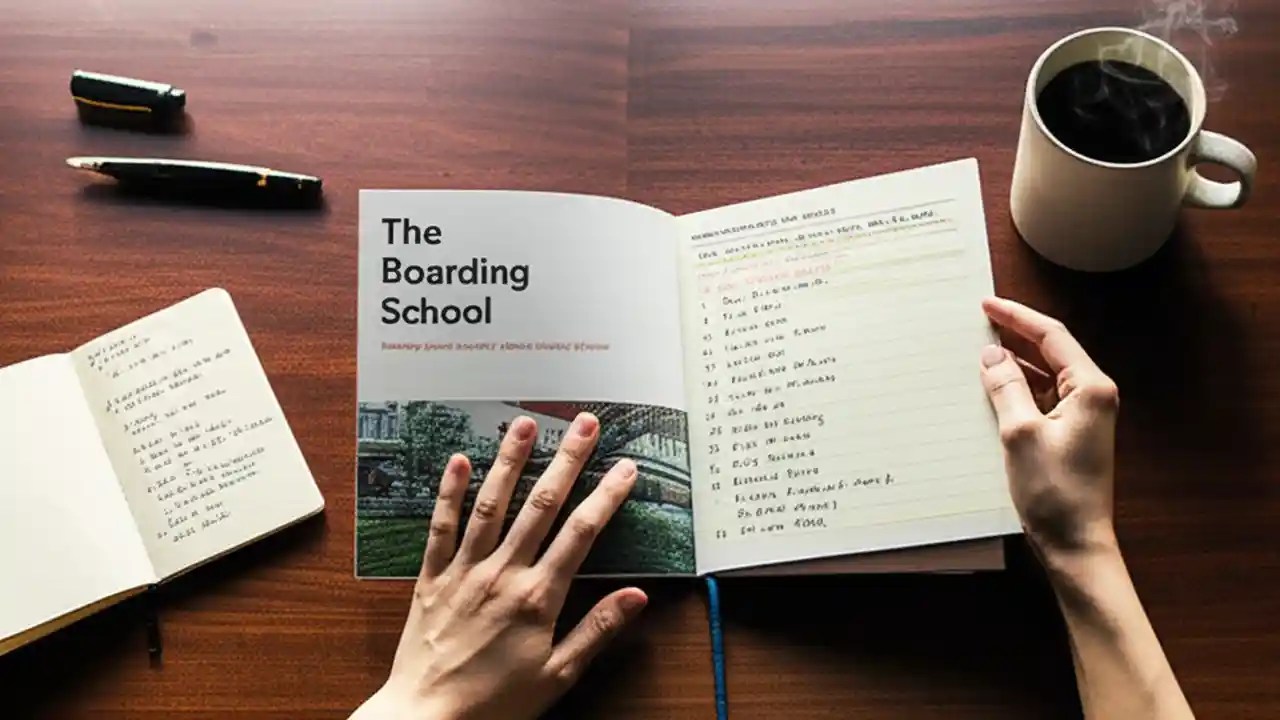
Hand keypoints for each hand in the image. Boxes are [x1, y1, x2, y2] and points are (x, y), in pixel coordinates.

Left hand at [351, 412, 646, 719]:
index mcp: (537, 597)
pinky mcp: (431, 579)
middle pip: (541, 505)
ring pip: (491, 504)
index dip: (606, 496)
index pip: (581, 534)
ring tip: (525, 424)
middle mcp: (502, 574)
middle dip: (567, 460)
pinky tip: (458, 460)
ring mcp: (464, 572)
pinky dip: (449, 492)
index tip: (626, 467)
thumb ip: (597, 631)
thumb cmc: (493, 705)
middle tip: (585, 423)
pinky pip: (441, 527)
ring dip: (510, 461)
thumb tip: (636, 597)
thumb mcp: (557, 676)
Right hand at [979, 297, 1119, 560]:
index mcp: (1091, 388)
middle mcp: (1093, 396)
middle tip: (979, 321)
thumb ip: (1006, 388)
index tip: (987, 304)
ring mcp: (1083, 417)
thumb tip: (991, 355)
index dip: (1017, 317)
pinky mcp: (1070, 435)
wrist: (1076, 544)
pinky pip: (1041, 400)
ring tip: (978, 351)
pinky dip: (1017, 390)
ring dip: (1013, 365)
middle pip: (1050, 352)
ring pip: (1044, 376)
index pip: (1052, 337)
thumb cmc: (1055, 492)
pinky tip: (991, 389)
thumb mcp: (1020, 433)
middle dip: (1015, 336)